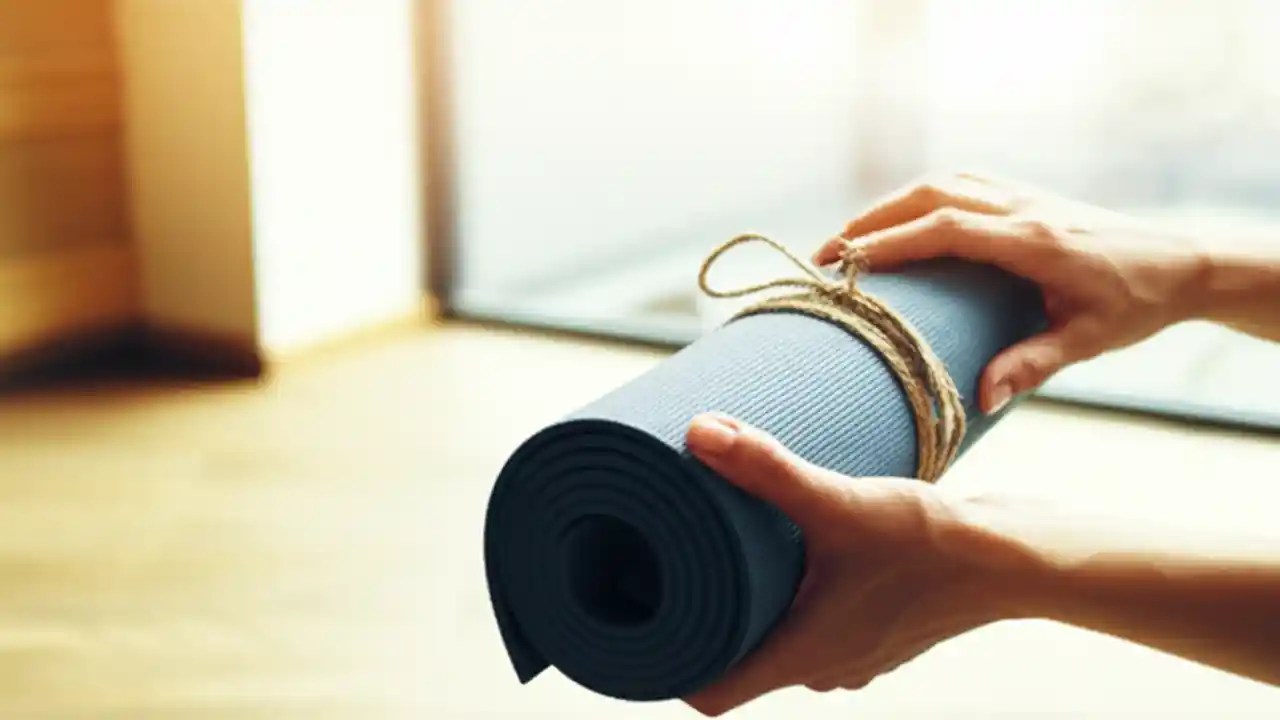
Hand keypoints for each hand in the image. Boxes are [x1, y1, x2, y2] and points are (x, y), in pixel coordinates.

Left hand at [682, 413, 1038, 715]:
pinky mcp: (875, 629)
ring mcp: (852, 654)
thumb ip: (767, 470)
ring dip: (745, 604)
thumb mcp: (839, 503)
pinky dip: (786, 597)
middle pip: (735, 663)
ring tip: (714, 550)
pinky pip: (811, 624)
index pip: (707, 692)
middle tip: (664, 565)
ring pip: (774, 641)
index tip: (637, 621)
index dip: (665, 667)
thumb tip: (700, 432)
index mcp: (799, 658)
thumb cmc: (931, 546)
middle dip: (698, 620)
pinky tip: (782, 554)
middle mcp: (820, 668)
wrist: (1017, 560)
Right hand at [814, 173, 1210, 412]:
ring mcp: (1024, 194)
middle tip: (825, 253)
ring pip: (941, 182)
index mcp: (1035, 241)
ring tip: (851, 238)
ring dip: (890, 205)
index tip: (844, 261)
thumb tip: (980, 397)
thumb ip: (1032, 365)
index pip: (946, 229)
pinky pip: (959, 183)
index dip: (890, 241)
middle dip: (871, 220)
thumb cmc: (1136, 305)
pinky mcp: (1025, 195)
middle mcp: (1024, 208)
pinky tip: (900, 222)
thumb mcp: (1087, 343)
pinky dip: (918, 197)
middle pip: (930, 194)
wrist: (1183, 262)